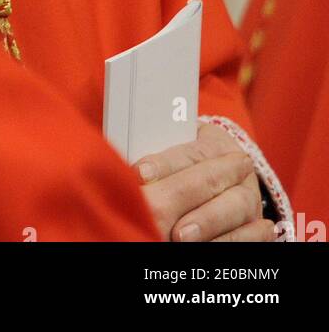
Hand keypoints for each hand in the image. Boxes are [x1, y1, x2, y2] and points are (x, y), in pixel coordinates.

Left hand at [136, 123, 274, 241]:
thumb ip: (157, 163)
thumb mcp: (175, 155)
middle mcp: (238, 170)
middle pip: (212, 179)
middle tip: (159, 210)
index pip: (189, 151)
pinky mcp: (257, 228)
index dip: (164, 163)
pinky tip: (208, 248)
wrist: (219, 179)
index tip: (140, 174)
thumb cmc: (185, 167)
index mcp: (214, 143)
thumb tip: (134, 172)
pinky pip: (253, 235)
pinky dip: (233, 241)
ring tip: (181, 235)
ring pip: (236, 206)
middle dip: (185, 194)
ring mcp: (250, 200)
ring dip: (208, 220)